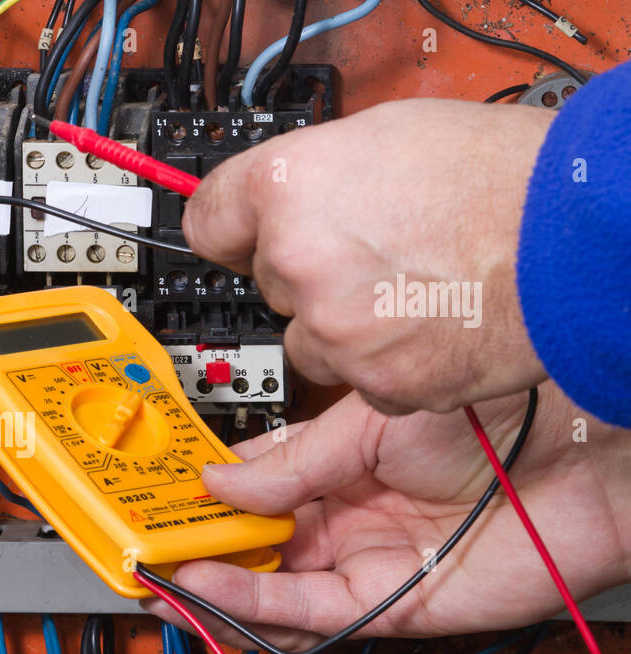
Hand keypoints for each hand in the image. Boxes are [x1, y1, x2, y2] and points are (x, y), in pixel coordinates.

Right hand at [144, 386, 630, 651]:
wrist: (585, 456)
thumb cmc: (501, 418)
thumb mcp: (369, 424)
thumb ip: (291, 463)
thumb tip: (220, 484)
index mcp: (337, 461)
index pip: (250, 485)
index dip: (200, 494)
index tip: (154, 496)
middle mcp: (346, 513)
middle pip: (252, 542)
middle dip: (194, 545)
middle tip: (139, 543)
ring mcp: (365, 560)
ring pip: (270, 586)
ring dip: (211, 585)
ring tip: (155, 575)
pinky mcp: (388, 604)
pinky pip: (309, 614)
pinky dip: (254, 605)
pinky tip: (207, 587)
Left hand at [182, 98, 553, 414]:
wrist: (576, 240)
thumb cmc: (501, 178)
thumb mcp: (384, 136)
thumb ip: (312, 177)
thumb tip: (279, 202)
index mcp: (288, 187)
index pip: (208, 222)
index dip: (233, 229)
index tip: (240, 237)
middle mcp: (298, 260)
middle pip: (269, 282)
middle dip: (309, 272)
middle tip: (376, 251)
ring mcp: (334, 329)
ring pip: (309, 338)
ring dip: (344, 325)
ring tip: (413, 289)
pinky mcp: (373, 385)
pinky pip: (356, 379)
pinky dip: (387, 362)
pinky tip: (430, 325)